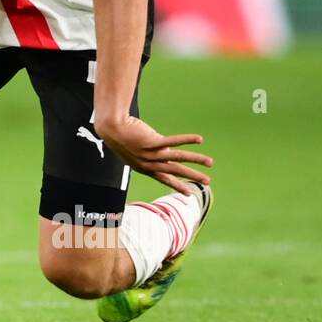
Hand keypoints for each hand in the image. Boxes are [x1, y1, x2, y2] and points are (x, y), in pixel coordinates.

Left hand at [94, 115, 212, 195]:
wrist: (111, 128)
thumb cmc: (121, 137)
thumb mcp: (135, 151)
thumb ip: (151, 153)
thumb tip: (164, 151)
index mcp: (144, 168)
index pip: (164, 179)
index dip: (178, 186)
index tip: (189, 194)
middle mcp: (149, 164)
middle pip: (175, 172)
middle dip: (192, 177)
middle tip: (207, 182)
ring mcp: (151, 154)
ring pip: (177, 158)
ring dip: (196, 160)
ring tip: (210, 162)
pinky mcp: (152, 141)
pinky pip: (173, 141)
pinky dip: (187, 140)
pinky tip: (199, 139)